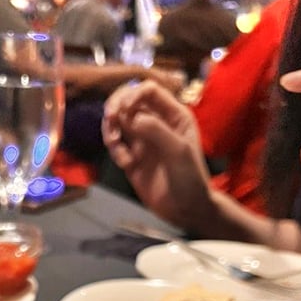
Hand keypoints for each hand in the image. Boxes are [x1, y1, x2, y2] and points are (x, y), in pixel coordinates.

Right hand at [101, 81, 213, 229]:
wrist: (186, 210)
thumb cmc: (190, 178)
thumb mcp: (179, 151)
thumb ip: (156, 130)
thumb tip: (130, 117)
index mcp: (173, 114)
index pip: (149, 91)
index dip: (134, 94)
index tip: (124, 109)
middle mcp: (156, 123)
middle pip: (129, 101)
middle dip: (116, 107)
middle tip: (110, 119)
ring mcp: (142, 140)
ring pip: (118, 122)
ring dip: (111, 130)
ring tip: (114, 145)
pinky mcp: (131, 158)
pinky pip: (116, 145)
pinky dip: (115, 151)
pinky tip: (126, 165)